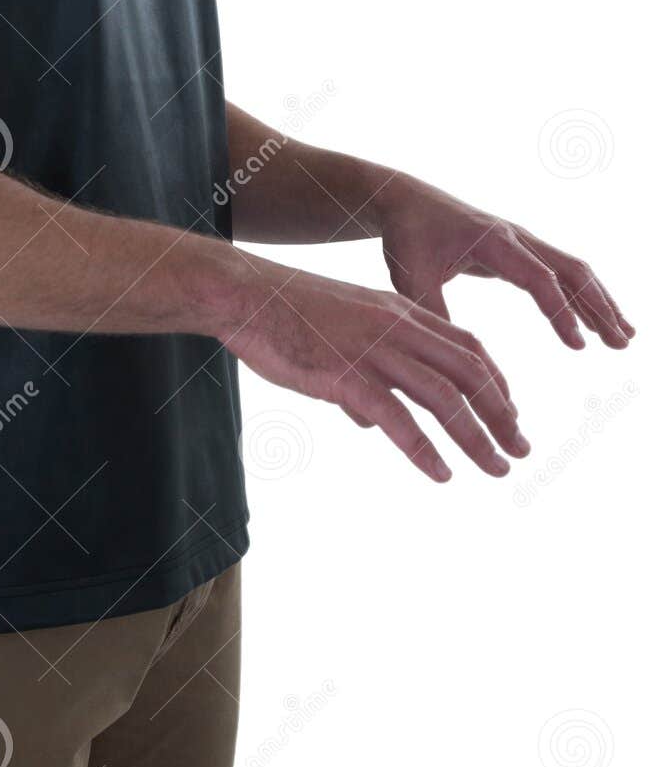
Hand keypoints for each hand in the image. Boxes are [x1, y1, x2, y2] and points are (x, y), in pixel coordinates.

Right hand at [225, 268, 531, 482]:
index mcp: (399, 312)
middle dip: (502, 414)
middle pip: (469, 372)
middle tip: (521, 450)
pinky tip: (442, 474)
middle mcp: (396, 328)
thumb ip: (364, 370)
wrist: (244, 293)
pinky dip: (424, 450)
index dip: (497, 381)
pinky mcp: (346, 374)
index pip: (467, 345)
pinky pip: (397, 418)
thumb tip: (373, 421)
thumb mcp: (340, 329)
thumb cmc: (284, 314)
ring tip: (497, 469)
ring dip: (478, 437)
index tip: (511, 413)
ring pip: (444, 397)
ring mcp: (373, 351)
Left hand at [376, 178, 633, 349]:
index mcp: (491, 241)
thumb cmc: (406, 237)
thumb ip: (432, 312)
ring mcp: (521, 241)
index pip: (537, 278)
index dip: (560, 311)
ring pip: (572, 270)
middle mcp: (514, 237)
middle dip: (598, 307)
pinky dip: (583, 295)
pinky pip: (560, 272)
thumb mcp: (410, 277)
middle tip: (621, 343)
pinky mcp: (519, 250)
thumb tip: (454, 358)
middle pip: (569, 270)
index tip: (579, 345)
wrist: (405, 201)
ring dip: (600, 302)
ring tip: (624, 338)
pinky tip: (598, 320)